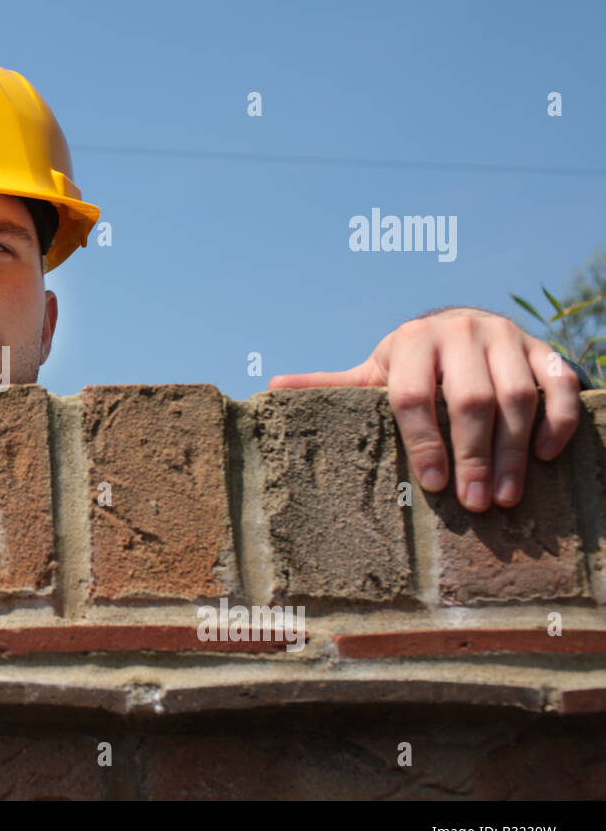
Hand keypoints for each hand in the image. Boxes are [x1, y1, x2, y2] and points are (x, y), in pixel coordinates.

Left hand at [267, 308, 580, 511]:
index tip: (429, 486)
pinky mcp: (543, 347)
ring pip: (516, 397)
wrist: (467, 327)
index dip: (422, 442)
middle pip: (470, 400)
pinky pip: (558, 384)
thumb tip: (270, 387)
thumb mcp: (373, 372)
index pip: (414, 396)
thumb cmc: (413, 364)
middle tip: (473, 503)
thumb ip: (331, 384)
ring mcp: (506, 336)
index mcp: (411, 342)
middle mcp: (460, 332)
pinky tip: (543, 458)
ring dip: (512, 451)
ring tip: (503, 497)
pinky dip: (556, 422)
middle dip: (472, 456)